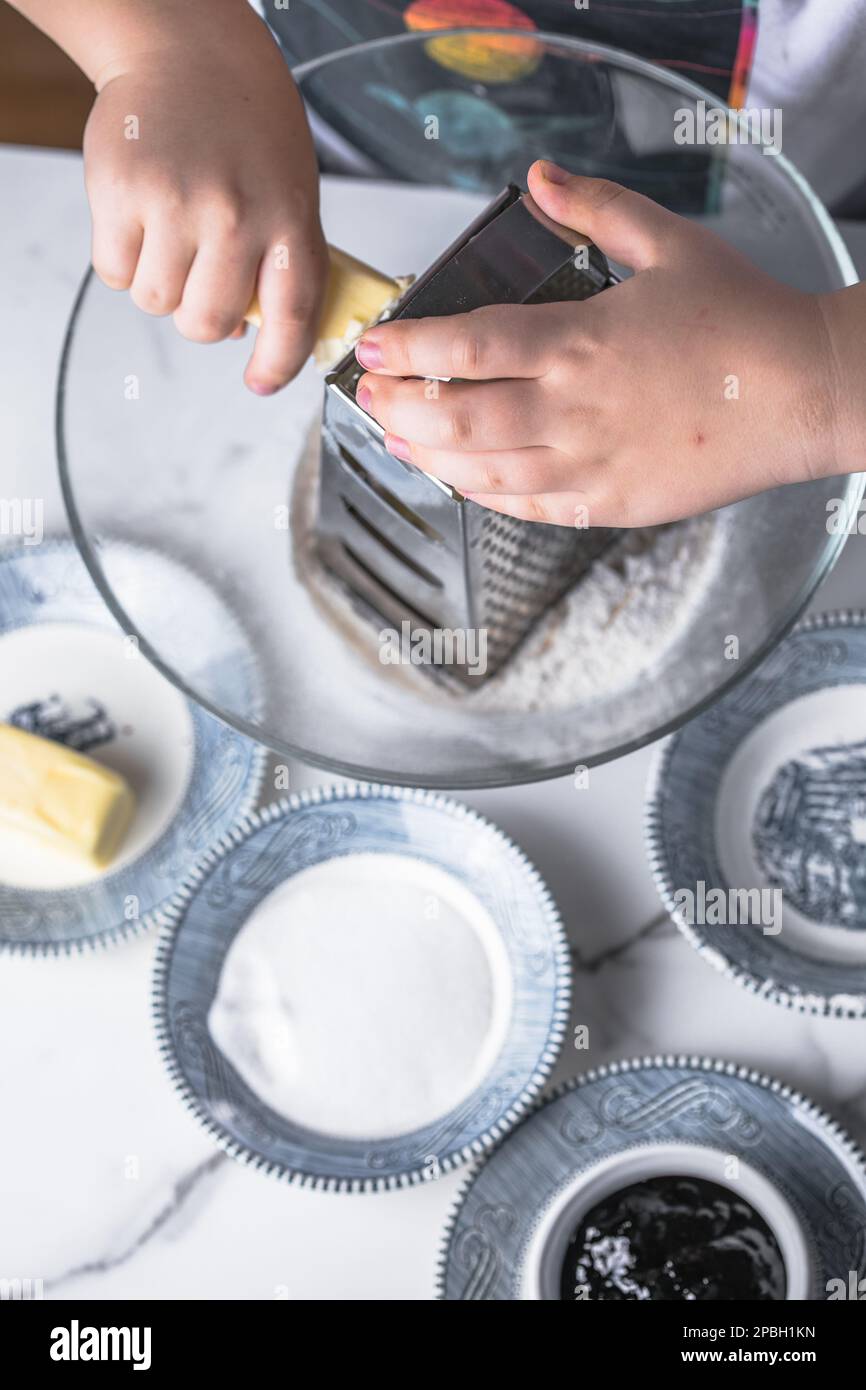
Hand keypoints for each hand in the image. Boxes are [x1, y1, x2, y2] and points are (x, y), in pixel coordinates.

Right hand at [83, 13, 326, 392]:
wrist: (187, 53)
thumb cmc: (246, 128)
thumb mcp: (290, 193)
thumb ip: (277, 262)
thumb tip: (244, 332)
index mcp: (288, 220)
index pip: (293, 318)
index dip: (277, 362)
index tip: (262, 381)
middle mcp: (235, 216)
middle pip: (205, 323)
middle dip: (201, 316)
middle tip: (201, 281)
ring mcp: (175, 204)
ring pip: (156, 302)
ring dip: (159, 285)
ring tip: (171, 236)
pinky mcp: (121, 191)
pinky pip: (114, 272)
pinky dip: (123, 260)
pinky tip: (140, 219)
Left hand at [354, 161, 841, 526]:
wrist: (805, 393)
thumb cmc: (743, 321)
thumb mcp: (670, 243)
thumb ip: (595, 211)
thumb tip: (538, 180)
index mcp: (580, 342)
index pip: (468, 344)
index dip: (409, 348)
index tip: (372, 349)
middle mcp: (573, 409)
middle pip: (458, 417)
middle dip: (401, 409)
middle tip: (371, 400)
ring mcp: (589, 464)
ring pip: (482, 470)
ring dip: (429, 456)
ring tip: (397, 441)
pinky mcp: (608, 504)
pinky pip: (527, 507)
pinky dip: (483, 494)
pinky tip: (461, 479)